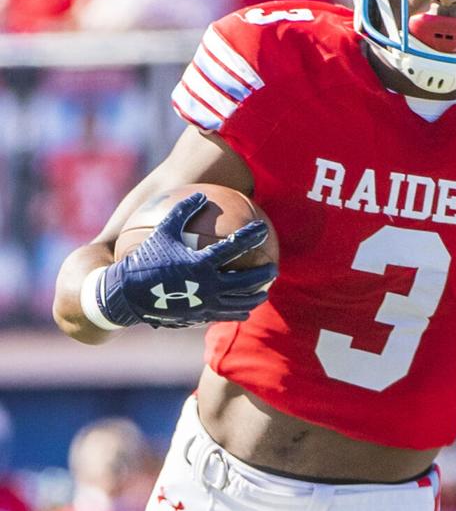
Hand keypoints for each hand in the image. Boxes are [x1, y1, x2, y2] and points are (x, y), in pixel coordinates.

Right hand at [94, 193, 276, 328]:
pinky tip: (244, 309)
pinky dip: (238, 311)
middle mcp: (207, 285)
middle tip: (273, 268)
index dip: (251, 236)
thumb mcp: (162, 232)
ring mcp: (205, 303)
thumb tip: (200, 194)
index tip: (262, 229)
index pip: (234, 247)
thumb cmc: (144, 260)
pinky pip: (225, 314)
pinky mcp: (200, 316)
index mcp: (200, 263)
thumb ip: (182, 212)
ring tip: (265, 291)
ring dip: (256, 296)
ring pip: (240, 302)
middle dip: (263, 274)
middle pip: (246, 281)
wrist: (127, 295)